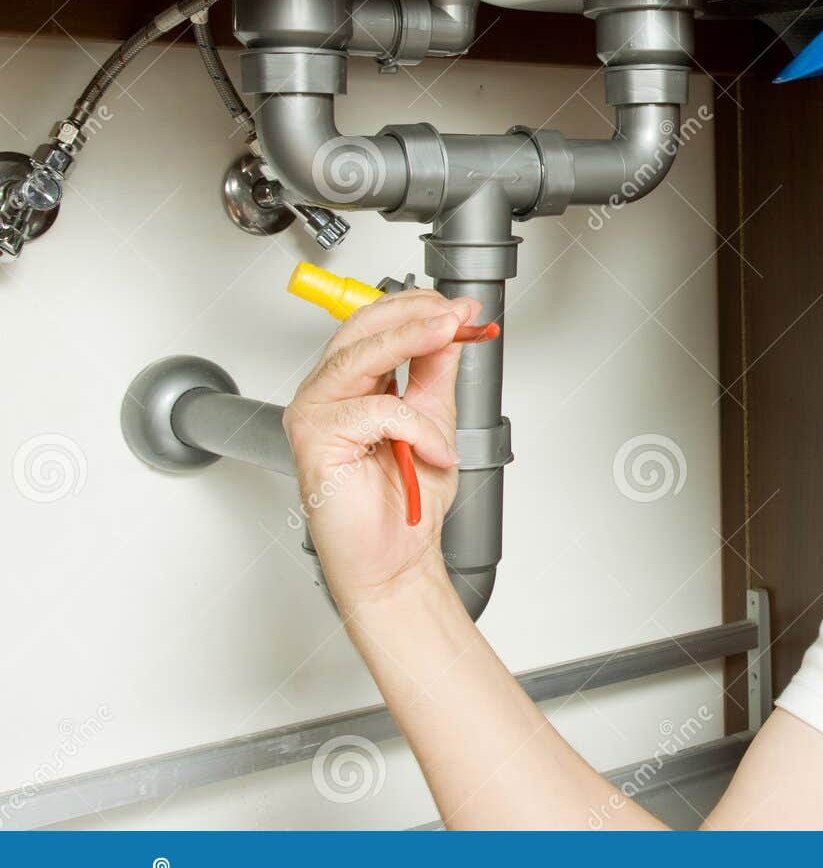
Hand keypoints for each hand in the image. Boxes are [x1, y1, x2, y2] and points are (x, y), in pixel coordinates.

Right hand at [283, 289, 480, 607]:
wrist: (397, 559)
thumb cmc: (406, 501)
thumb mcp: (435, 418)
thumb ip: (437, 370)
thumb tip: (452, 325)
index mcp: (351, 385)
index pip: (375, 325)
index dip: (419, 308)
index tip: (463, 308)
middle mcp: (326, 394)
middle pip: (361, 329)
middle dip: (415, 313)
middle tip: (457, 314)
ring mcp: (314, 414)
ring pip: (360, 355)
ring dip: (414, 340)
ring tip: (451, 335)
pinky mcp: (314, 440)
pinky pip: (375, 409)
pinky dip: (415, 425)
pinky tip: (434, 449)